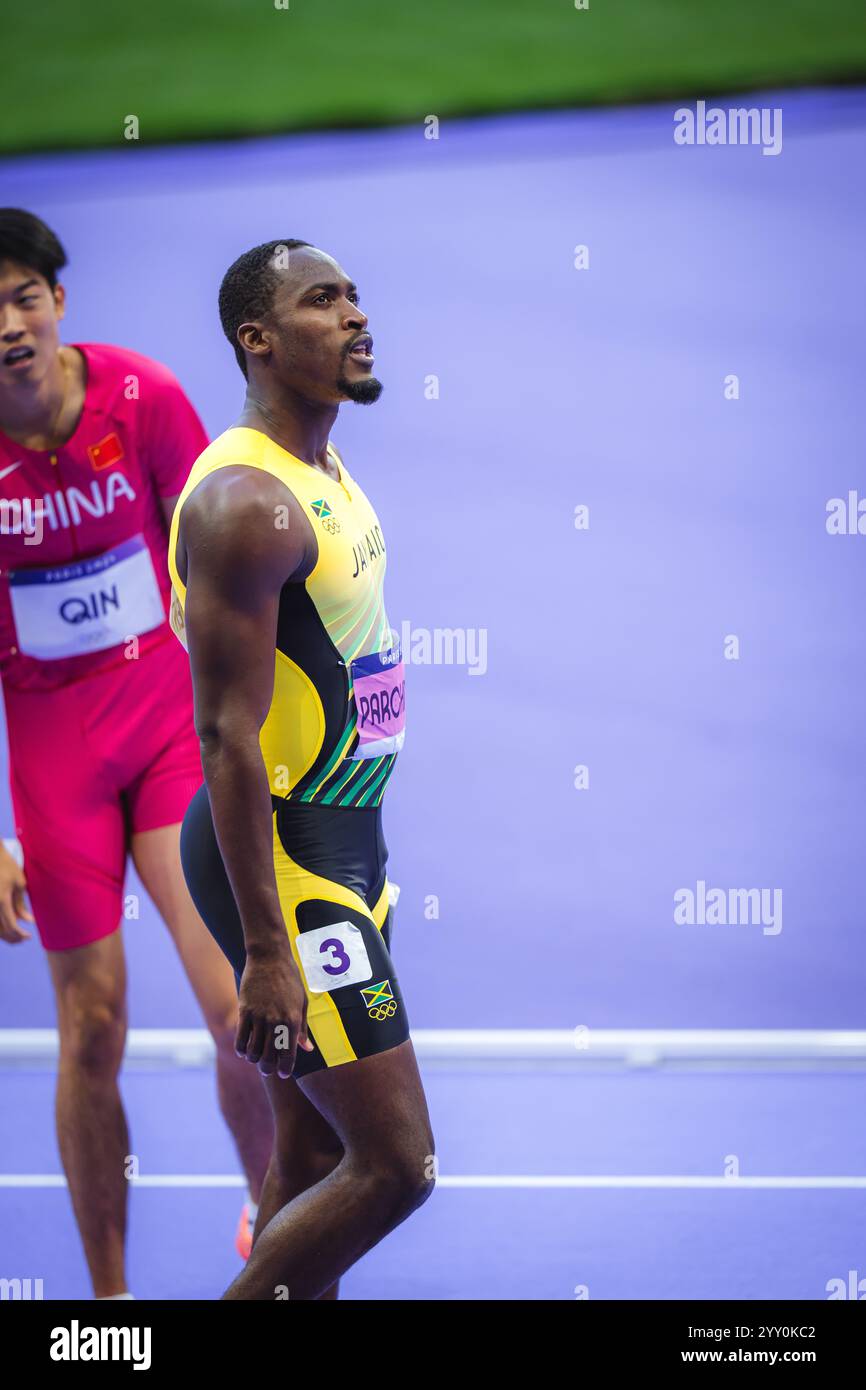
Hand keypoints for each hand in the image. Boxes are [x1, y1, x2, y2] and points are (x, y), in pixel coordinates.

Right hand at [0, 843, 33, 943]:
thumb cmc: (6, 866)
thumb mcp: (18, 883)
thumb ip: (21, 904)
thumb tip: (27, 921)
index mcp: (1, 900)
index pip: (11, 925)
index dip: (20, 934)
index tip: (29, 936)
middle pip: (0, 931)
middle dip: (13, 937)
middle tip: (24, 938)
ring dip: (4, 935)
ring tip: (16, 936)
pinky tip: (7, 925)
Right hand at [236, 946, 314, 1078]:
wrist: (270, 957)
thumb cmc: (289, 979)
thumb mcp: (302, 1002)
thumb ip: (303, 1028)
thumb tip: (308, 1049)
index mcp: (293, 1020)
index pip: (288, 1056)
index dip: (285, 1069)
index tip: (283, 1073)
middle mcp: (276, 1021)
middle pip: (268, 1058)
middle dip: (268, 1069)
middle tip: (268, 1068)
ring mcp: (259, 1016)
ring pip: (253, 1052)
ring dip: (254, 1060)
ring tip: (256, 1057)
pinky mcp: (244, 1011)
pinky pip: (240, 1039)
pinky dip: (241, 1049)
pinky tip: (245, 1049)